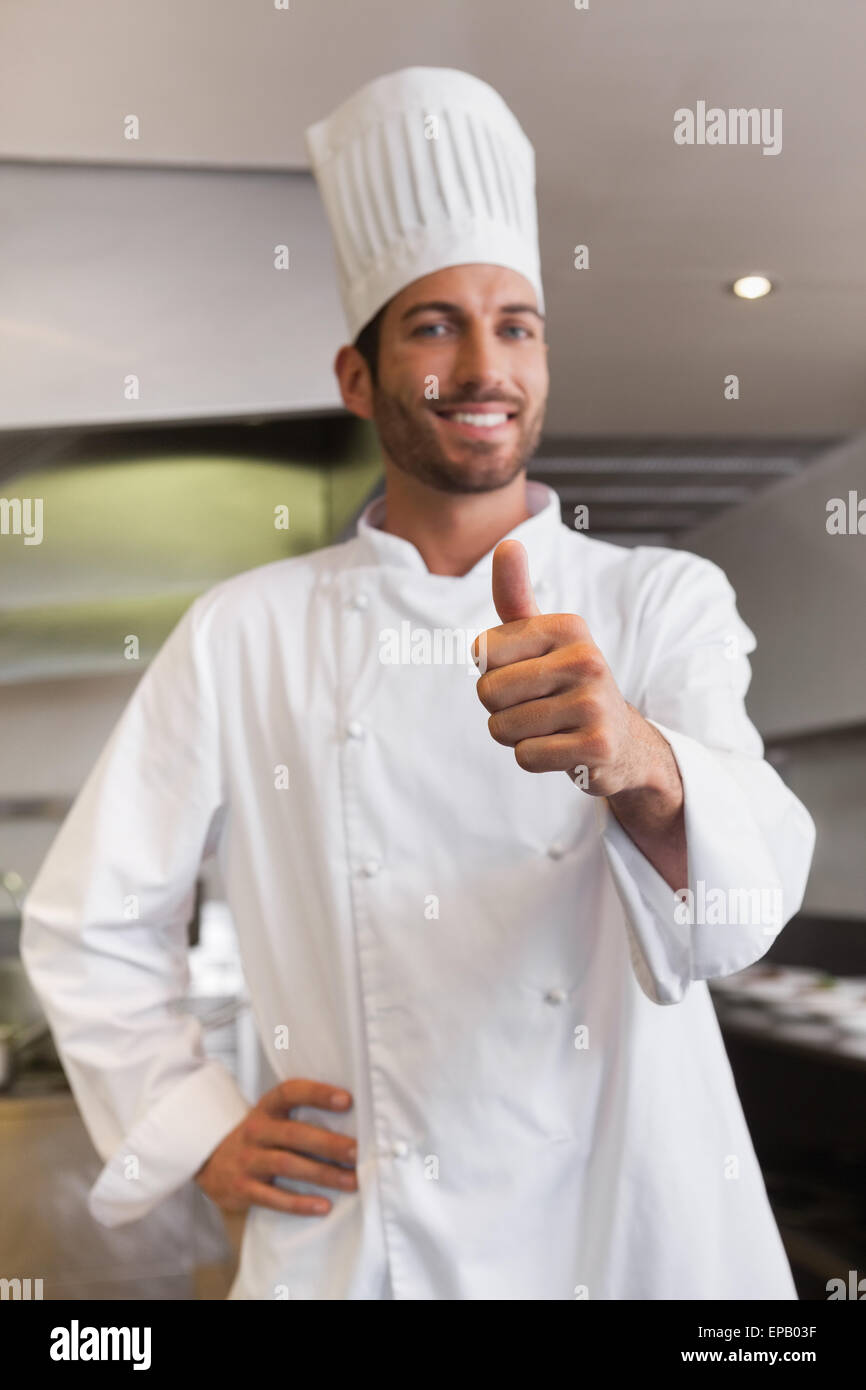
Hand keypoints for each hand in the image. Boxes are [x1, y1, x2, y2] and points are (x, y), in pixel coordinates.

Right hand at [194, 1078, 356, 1216]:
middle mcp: (255, 1131)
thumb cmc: (259, 1139)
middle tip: (358, 1152)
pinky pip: (273, 1198)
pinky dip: (300, 1203)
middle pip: (295, 1134)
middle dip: (329, 1144)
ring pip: (287, 1165)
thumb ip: (301, 1118)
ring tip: (352, 1182)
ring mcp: (247, 1160)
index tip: (347, 1100)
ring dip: (323, 1174)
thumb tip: (353, 1126)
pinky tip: (323, 1206)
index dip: (318, 1094)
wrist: (211, 1162)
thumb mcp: (272, 1120)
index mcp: (266, 1108)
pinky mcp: (242, 1188)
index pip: (290, 1092)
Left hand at [473, 540, 663, 797]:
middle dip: (499, 708)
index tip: (526, 673)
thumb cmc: (565, 683)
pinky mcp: (597, 746)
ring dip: (515, 735)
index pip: (481, 652)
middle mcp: (587, 659)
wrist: (620, 740)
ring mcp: (595, 704)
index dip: (491, 671)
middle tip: (537, 705)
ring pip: (502, 728)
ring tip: (550, 726)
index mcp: (568, 626)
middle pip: (488, 692)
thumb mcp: (542, 637)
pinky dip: (534, 757)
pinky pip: (526, 755)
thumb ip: (515, 596)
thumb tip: (508, 543)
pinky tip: (562, 747)